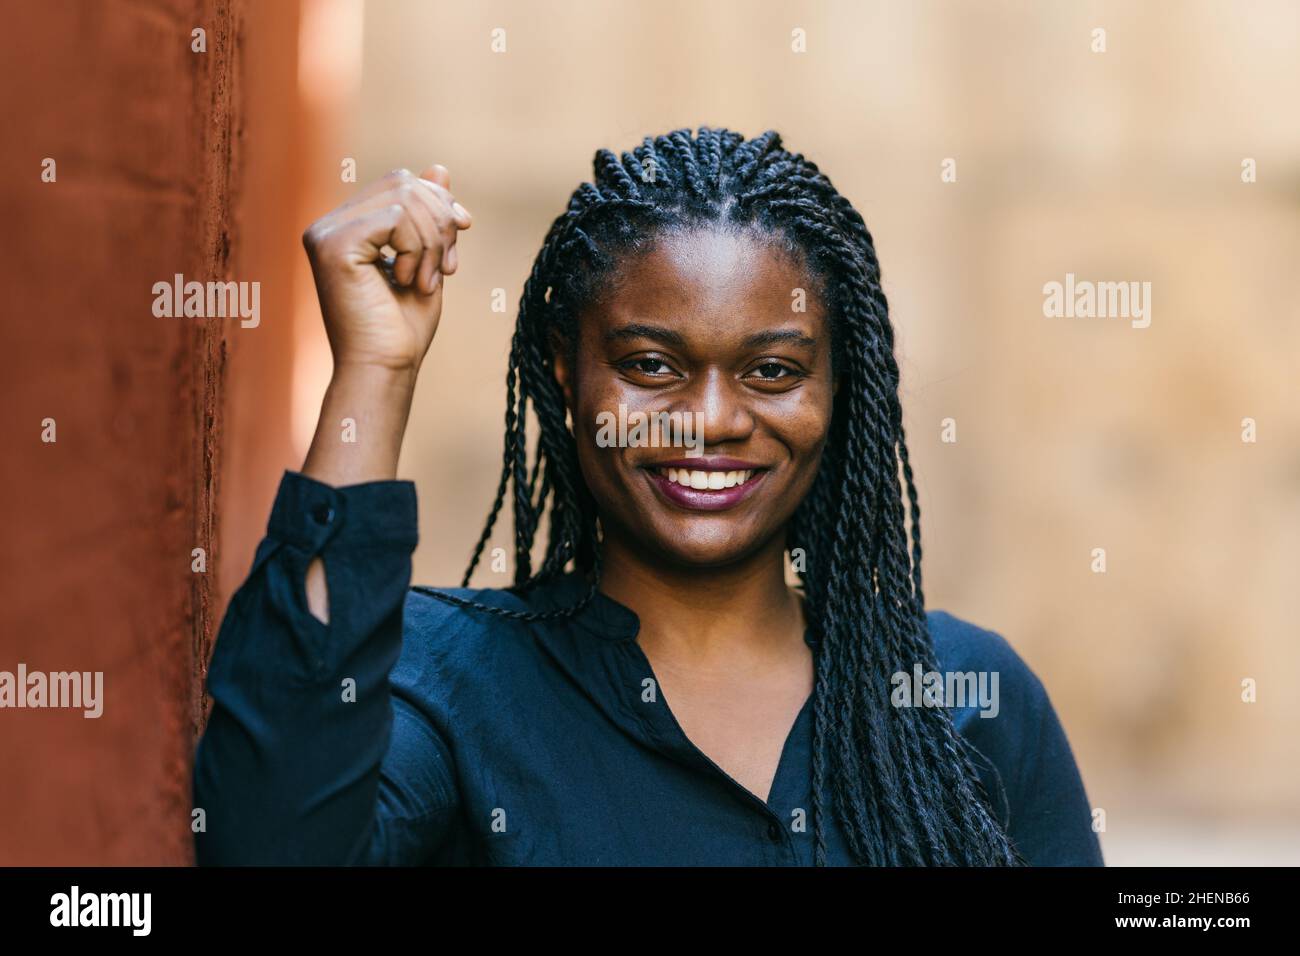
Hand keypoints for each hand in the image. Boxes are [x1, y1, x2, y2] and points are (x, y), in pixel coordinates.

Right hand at [301, 164, 471, 374]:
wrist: (385, 369)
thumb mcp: (426, 260)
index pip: (399, 183)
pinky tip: (410, 282)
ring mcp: (326, 233)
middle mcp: (328, 225)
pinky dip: (418, 250)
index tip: (462, 232)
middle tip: (448, 267)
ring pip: (405, 198)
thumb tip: (438, 168)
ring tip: (427, 281)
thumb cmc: (402, 329)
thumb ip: (428, 216)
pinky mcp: (333, 245)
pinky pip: (396, 217)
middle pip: (403, 182)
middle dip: (441, 220)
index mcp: (346, 227)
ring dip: (433, 242)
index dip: (438, 202)